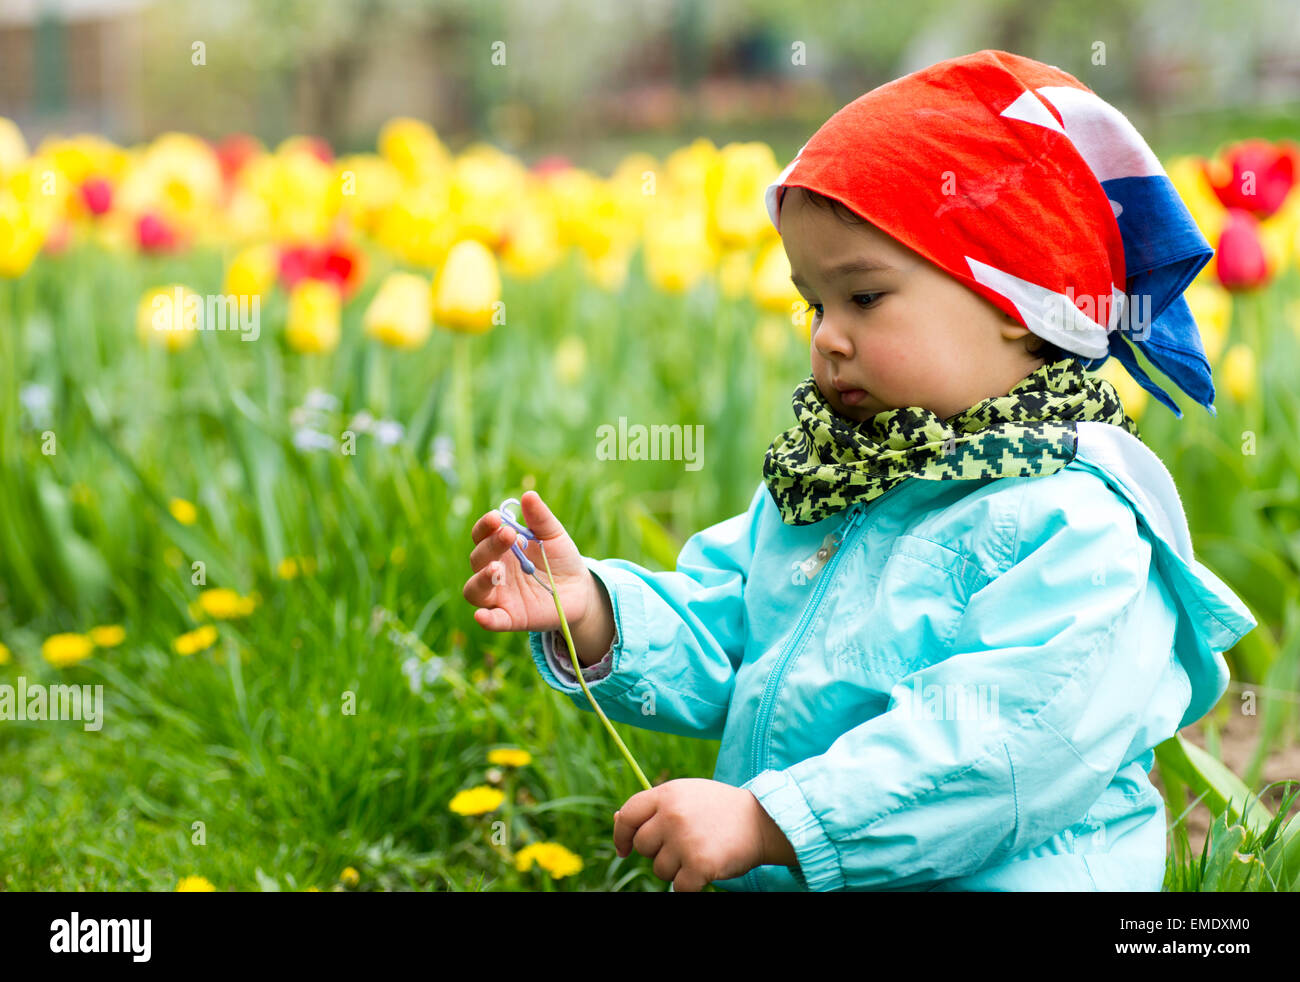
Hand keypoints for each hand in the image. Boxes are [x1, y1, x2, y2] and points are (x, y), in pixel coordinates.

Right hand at [464, 491, 595, 633]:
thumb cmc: (561, 559)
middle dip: (489, 546)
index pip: (481, 536)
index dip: (484, 527)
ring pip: (474, 590)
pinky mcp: (511, 617)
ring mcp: (500, 596)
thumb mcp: (554, 536)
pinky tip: (482, 616)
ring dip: (480, 579)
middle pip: (477, 559)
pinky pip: (493, 620)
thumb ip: (541, 519)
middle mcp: (494, 571)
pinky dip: (486, 619)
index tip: (496, 517)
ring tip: (496, 569)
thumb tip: (528, 496)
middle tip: (508, 535)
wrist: (580, 589)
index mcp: (500, 548)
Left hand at [613, 778, 797, 891]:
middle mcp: (672, 815)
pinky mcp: (699, 865)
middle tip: (685, 845)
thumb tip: (618, 821)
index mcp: (667, 794)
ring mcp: (685, 840)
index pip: (629, 814)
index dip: (622, 834)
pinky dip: (690, 886)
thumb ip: (654, 807)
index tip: (625, 849)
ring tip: (700, 851)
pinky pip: (679, 888)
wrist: (762, 820)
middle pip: (643, 846)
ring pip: (660, 870)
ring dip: (677, 869)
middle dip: (658, 853)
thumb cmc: (719, 809)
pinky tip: (706, 870)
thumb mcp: (686, 795)